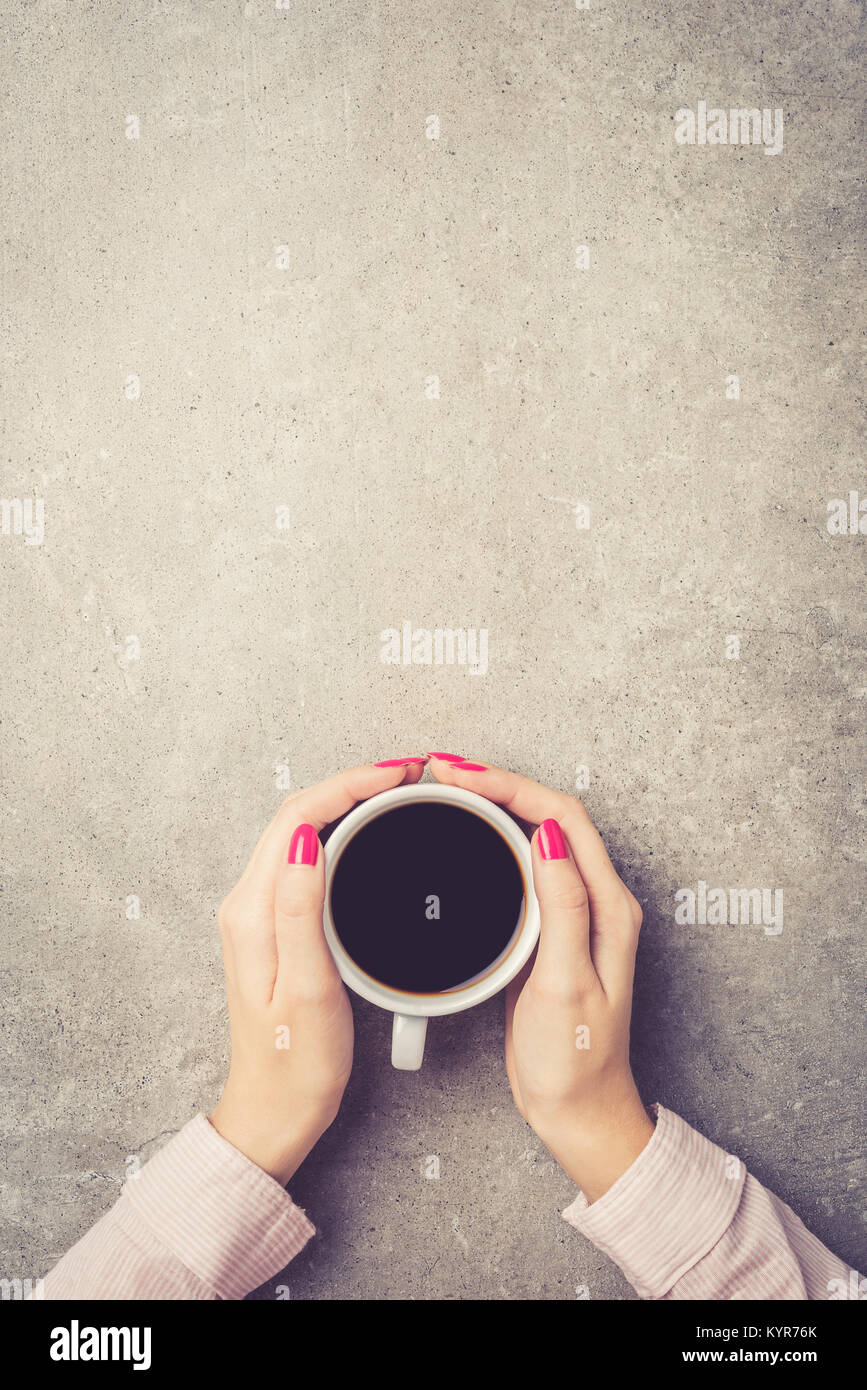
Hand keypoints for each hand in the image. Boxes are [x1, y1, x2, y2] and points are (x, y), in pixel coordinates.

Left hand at [210, 758, 426, 1183]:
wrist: (273, 1112)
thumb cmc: (295, 1065)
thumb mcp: (308, 990)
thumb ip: (302, 911)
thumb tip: (306, 839)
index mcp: (253, 912)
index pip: (298, 819)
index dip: (349, 784)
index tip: (397, 773)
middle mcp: (248, 904)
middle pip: (297, 815)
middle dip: (351, 782)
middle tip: (407, 774)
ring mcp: (258, 913)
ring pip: (300, 831)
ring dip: (346, 802)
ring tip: (395, 791)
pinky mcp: (273, 925)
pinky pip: (305, 857)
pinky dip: (340, 831)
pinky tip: (369, 833)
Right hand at [427, 754, 654, 1201]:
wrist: (578, 1110)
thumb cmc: (574, 1061)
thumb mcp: (565, 984)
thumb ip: (562, 907)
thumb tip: (547, 836)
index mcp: (607, 906)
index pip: (561, 817)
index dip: (510, 785)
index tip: (461, 774)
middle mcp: (596, 900)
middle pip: (548, 814)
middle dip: (497, 782)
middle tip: (443, 771)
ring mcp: (573, 913)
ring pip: (533, 834)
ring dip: (493, 805)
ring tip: (448, 789)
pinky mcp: (548, 930)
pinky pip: (521, 865)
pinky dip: (490, 839)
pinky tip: (463, 838)